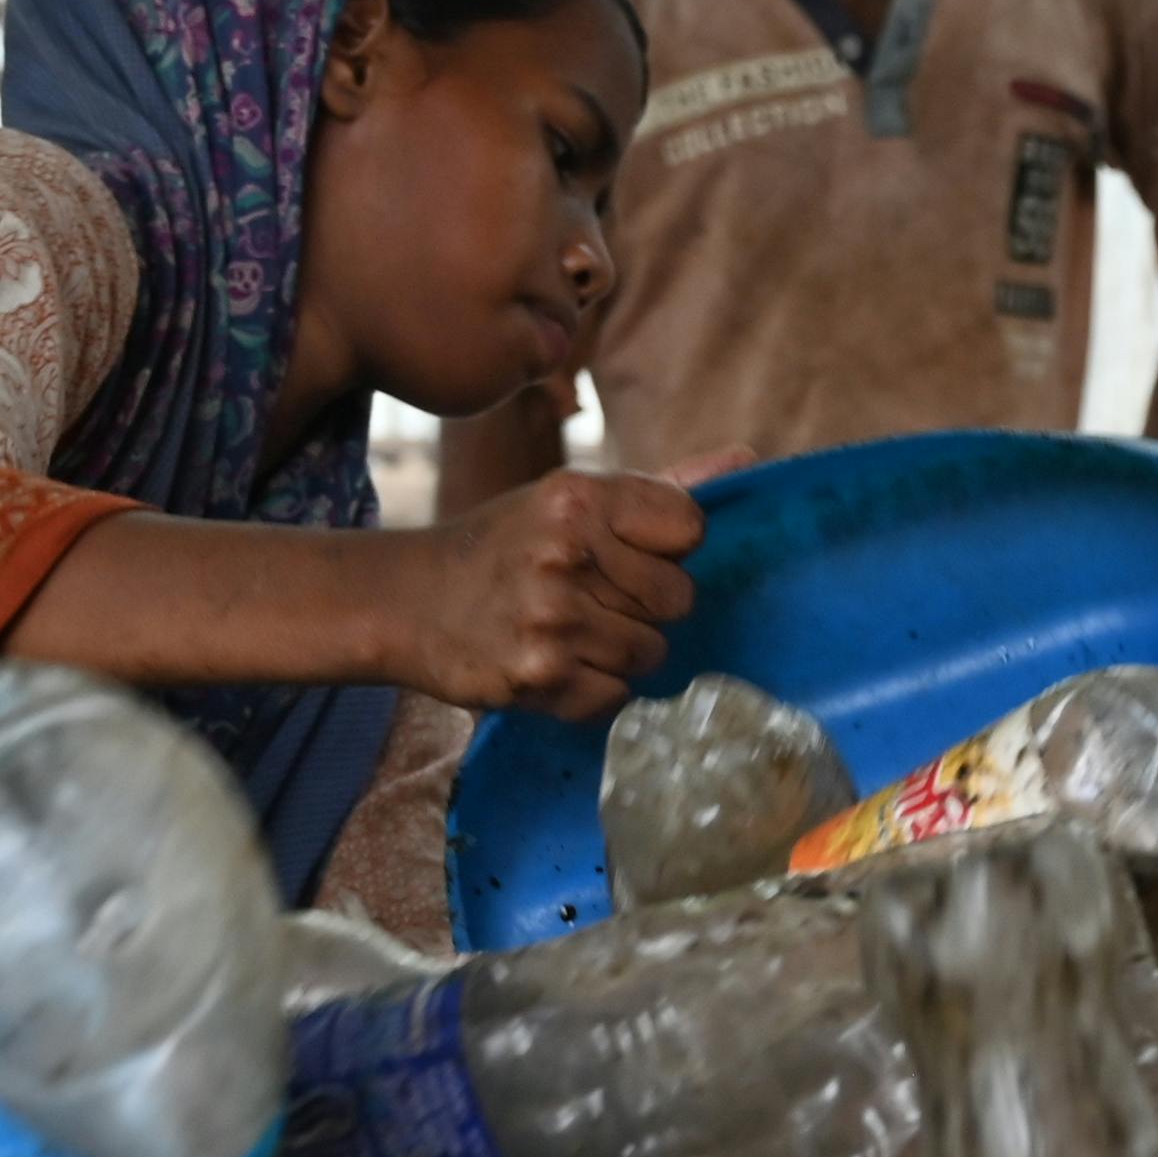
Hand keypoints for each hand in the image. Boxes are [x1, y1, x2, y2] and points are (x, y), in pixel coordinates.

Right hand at [393, 469, 701, 717]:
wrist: (408, 602)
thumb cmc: (506, 544)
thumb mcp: (571, 498)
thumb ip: (663, 486)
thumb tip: (749, 460)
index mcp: (577, 497)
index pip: (690, 528)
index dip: (667, 548)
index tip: (629, 552)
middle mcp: (565, 554)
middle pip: (679, 598)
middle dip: (645, 603)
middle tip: (592, 594)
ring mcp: (552, 620)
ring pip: (652, 652)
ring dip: (621, 649)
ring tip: (571, 628)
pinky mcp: (541, 678)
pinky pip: (618, 696)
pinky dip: (594, 688)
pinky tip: (555, 661)